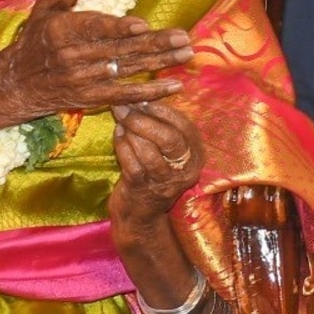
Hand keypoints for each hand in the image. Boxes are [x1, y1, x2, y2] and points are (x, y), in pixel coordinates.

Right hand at [1, 0, 193, 115]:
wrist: (16, 85)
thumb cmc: (34, 41)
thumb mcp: (43, 11)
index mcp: (62, 31)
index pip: (95, 29)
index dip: (119, 29)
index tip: (143, 25)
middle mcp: (73, 57)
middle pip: (120, 50)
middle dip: (154, 44)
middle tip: (183, 37)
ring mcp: (84, 81)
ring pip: (128, 70)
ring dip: (160, 63)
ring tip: (186, 54)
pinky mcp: (92, 99)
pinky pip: (126, 96)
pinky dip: (151, 93)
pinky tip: (174, 85)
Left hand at [108, 101, 204, 225]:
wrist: (140, 216)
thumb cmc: (152, 175)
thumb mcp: (166, 152)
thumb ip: (161, 128)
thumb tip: (142, 97)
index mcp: (196, 156)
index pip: (184, 126)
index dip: (163, 110)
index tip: (144, 98)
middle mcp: (185, 171)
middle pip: (170, 138)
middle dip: (144, 120)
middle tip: (125, 108)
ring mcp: (165, 182)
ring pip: (149, 151)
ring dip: (131, 133)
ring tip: (121, 122)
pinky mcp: (143, 190)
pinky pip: (131, 162)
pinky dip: (122, 146)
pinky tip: (117, 136)